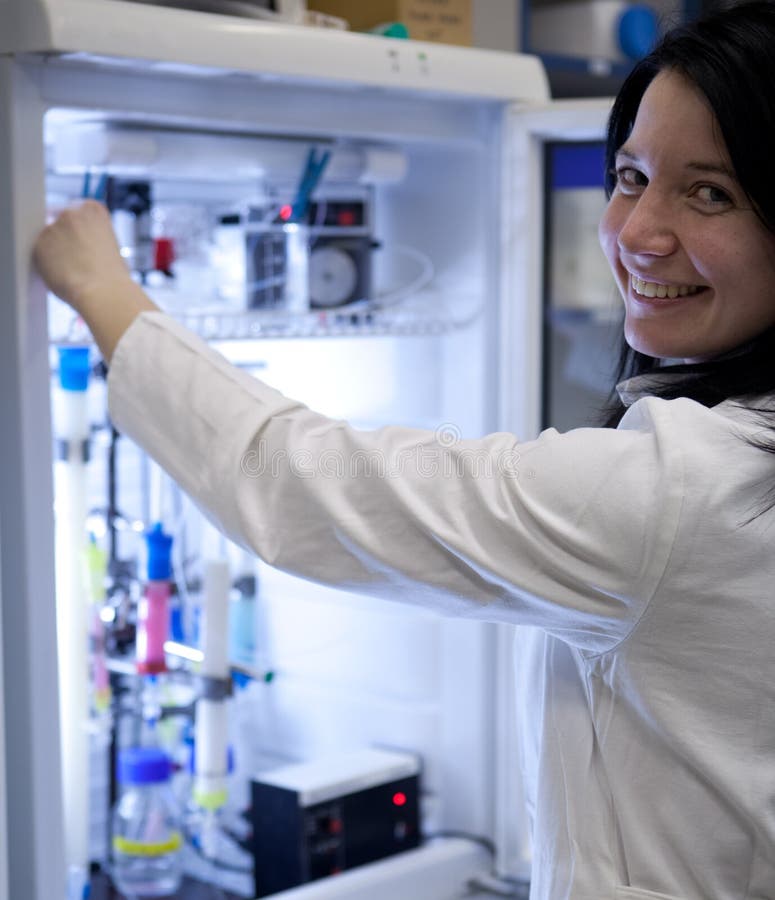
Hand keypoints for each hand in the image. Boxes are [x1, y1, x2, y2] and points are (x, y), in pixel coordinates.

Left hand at [34, 200, 158, 361]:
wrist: (107, 296)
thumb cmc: (117, 287)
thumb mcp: (112, 257)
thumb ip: (95, 245)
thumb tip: (89, 254)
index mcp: (96, 209)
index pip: (76, 212)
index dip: (77, 237)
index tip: (83, 253)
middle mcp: (73, 209)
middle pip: (57, 222)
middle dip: (62, 243)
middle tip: (76, 268)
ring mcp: (55, 224)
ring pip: (46, 240)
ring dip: (53, 257)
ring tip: (70, 277)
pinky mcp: (40, 242)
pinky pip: (36, 254)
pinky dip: (44, 268)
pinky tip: (59, 279)